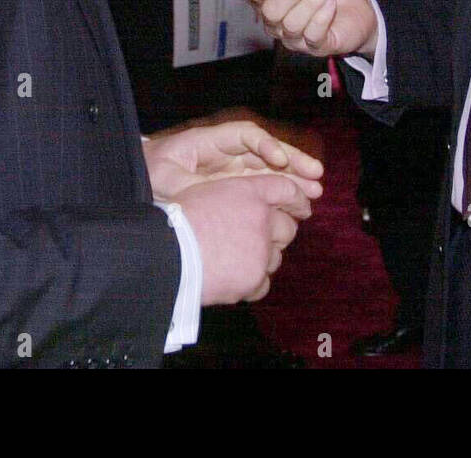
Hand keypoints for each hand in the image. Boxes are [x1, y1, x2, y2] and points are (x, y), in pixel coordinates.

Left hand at [143, 119, 323, 201]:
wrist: (138, 182)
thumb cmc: (149, 175)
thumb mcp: (164, 180)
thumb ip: (190, 184)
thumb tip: (215, 191)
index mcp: (209, 142)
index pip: (244, 135)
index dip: (265, 144)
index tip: (280, 160)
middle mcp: (225, 152)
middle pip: (265, 150)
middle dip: (292, 160)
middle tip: (316, 175)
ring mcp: (231, 169)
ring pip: (269, 169)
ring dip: (293, 178)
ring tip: (315, 191)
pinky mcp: (234, 187)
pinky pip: (262, 186)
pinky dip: (280, 193)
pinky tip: (297, 204)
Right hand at [176, 173, 312, 303]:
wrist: (167, 255)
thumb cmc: (178, 222)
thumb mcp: (207, 193)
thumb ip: (236, 198)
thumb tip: (246, 209)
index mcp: (250, 193)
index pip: (286, 189)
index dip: (298, 198)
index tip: (303, 207)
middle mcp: (262, 219)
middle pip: (287, 226)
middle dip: (279, 233)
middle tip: (264, 239)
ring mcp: (260, 251)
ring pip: (276, 256)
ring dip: (263, 257)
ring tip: (239, 260)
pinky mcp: (254, 279)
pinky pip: (264, 282)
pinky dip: (253, 282)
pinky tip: (235, 279)